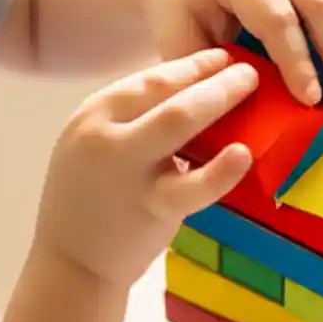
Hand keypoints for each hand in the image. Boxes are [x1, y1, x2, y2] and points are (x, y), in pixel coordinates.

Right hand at [33, 48, 256, 286]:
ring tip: (251, 88)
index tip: (222, 58)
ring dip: (218, 97)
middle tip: (248, 69)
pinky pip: (193, 185)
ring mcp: (128, 170)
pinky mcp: (151, 207)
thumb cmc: (93, 201)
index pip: (148, 79)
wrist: (71, 263)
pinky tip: (242, 155)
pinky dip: (221, 169)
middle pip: (165, 88)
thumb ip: (133, 122)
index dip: (190, 65)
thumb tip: (192, 93)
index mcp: (93, 116)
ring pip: (177, 120)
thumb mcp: (99, 148)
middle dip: (210, 74)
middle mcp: (105, 134)